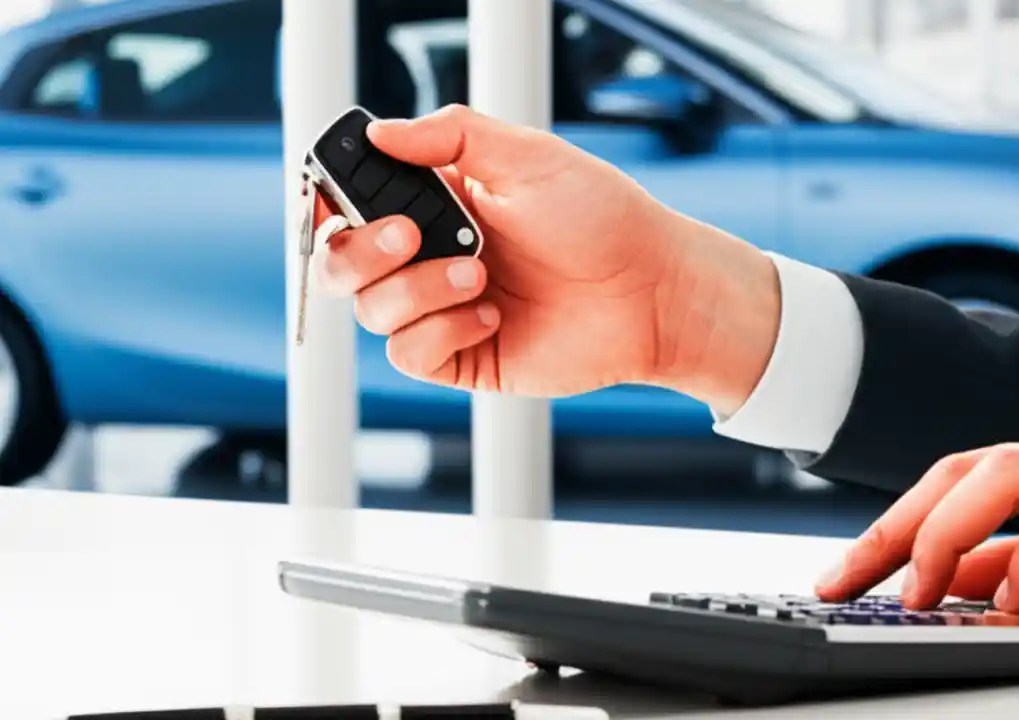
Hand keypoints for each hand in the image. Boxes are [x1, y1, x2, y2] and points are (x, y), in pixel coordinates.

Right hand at [314, 105, 778, 415]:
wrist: (651, 289)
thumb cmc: (603, 218)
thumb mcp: (528, 156)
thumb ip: (451, 135)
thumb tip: (380, 131)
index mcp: (439, 201)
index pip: (353, 203)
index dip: (328, 203)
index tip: (331, 199)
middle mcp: (432, 255)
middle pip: (341, 263)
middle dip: (360, 251)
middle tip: (412, 234)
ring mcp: (443, 309)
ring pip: (371, 309)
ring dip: (419, 290)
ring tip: (481, 276)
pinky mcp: (462, 356)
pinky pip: (409, 354)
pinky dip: (441, 331)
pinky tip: (492, 315)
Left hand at [815, 433, 1018, 624]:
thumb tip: (956, 579)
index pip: (962, 480)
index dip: (896, 523)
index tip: (846, 571)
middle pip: (967, 469)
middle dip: (896, 524)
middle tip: (849, 579)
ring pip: (1011, 475)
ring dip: (947, 534)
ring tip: (917, 593)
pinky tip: (1010, 599)